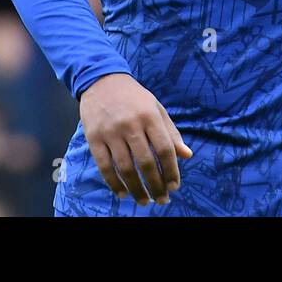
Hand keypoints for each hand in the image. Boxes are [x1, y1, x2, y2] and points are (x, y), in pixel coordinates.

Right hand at [79, 73, 193, 204]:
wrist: (101, 80)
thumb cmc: (133, 97)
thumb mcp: (156, 108)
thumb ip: (171, 132)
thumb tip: (187, 155)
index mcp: (150, 116)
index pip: (165, 149)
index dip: (171, 170)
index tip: (174, 186)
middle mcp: (131, 124)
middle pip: (146, 162)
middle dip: (156, 185)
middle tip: (162, 199)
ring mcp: (111, 132)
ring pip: (125, 168)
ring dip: (136, 189)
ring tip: (145, 201)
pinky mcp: (94, 138)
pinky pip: (105, 166)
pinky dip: (114, 183)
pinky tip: (123, 193)